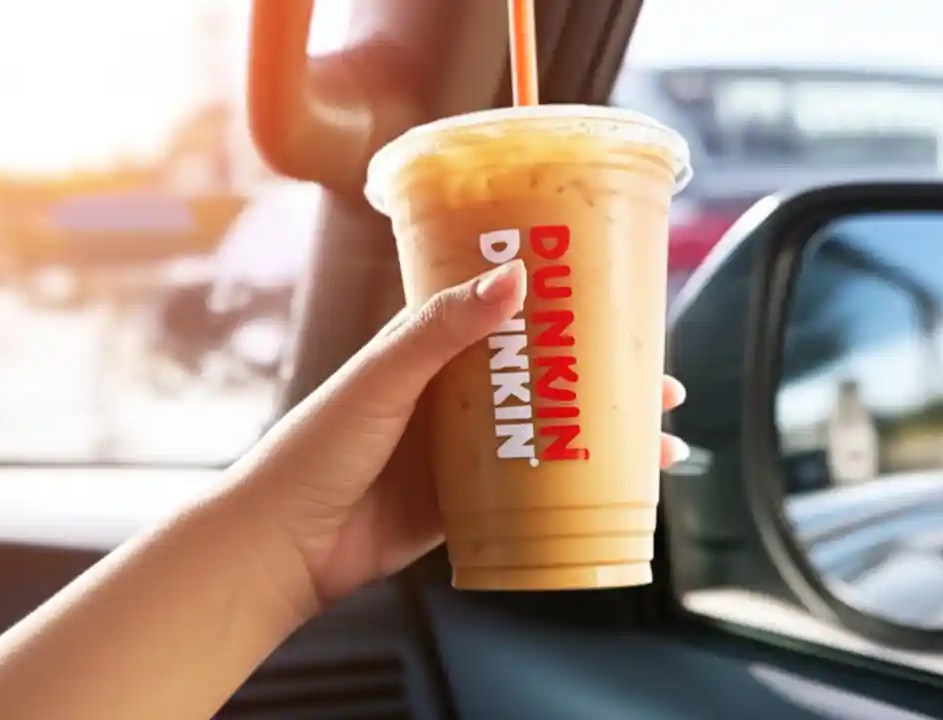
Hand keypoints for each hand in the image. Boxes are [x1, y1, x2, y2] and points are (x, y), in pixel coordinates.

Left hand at [235, 260, 688, 612]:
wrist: (281, 545)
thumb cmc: (314, 451)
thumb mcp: (380, 378)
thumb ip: (442, 330)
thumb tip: (514, 278)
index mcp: (427, 352)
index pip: (507, 314)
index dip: (563, 308)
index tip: (618, 304)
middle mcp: (450, 397)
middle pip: (543, 377)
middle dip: (604, 379)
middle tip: (661, 384)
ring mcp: (460, 452)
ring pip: (547, 434)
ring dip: (602, 436)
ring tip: (659, 442)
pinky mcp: (462, 504)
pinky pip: (530, 490)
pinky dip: (573, 488)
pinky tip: (615, 492)